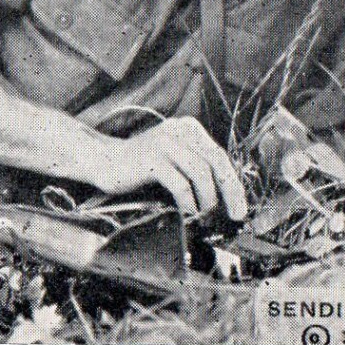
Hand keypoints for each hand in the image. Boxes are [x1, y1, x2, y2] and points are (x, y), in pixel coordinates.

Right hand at [94, 116, 247, 220]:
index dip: (233, 183)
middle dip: (229, 192)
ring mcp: (165, 143)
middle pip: (215, 162)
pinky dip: (188, 203)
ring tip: (205, 217)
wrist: (104, 161)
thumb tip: (225, 197)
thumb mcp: (173, 159)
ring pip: (200, 174)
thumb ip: (196, 167)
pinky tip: (188, 214)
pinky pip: (180, 184)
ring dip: (207, 200)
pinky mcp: (152, 159)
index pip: (220, 156)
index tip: (239, 207)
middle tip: (236, 215)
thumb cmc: (141, 167)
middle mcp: (179, 130)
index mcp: (189, 128)